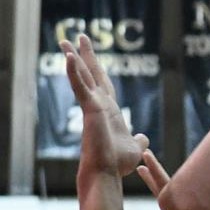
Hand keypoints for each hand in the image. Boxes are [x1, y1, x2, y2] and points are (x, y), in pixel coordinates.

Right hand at [60, 34, 146, 176]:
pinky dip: (74, 72)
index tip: (90, 56)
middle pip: (91, 73)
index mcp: (109, 110)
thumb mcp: (134, 148)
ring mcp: (92, 105)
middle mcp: (99, 104)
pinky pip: (80, 87)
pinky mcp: (90, 109)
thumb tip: (143, 138)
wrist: (107, 172)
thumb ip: (139, 140)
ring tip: (65, 40)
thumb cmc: (117, 164)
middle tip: (79, 36)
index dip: (97, 68)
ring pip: (82, 76)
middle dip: (85, 55)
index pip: (103, 83)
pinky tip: (69, 57)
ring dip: (74, 57)